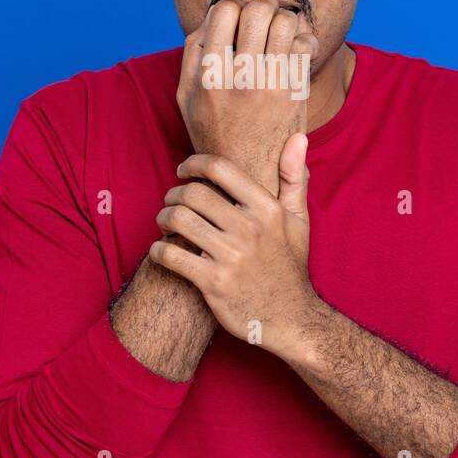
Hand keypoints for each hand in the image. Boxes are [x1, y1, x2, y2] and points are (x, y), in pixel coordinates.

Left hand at [149, 134, 322, 361]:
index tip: (183, 169)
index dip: (193, 163)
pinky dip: (158, 250)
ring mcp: (230, 257)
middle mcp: (249, 229)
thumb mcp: (299, 221)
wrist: (292, 319)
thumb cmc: (290, 266)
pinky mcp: (213, 283)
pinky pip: (171, 256)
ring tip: (165, 223)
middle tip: (171, 202)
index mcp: (268, 209)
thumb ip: (294, 178)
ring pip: (178, 221)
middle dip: (173, 194)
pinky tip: (161, 251)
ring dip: (162, 219)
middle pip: (192, 193)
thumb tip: (298, 138)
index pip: (221, 169)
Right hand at [177, 0, 316, 193]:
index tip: (236, 20)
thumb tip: (209, 20)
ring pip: (285, 21)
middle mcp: (240, 78)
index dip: (232, 8)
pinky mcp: (294, 92)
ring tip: (281, 31)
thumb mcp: (186, 99)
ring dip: (285, 19)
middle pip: (257, 9)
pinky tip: (296, 48)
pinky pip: (305, 45)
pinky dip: (303, 39)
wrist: (249, 175)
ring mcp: (271, 84)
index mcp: (209, 76)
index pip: (223, 11)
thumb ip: (191, 57)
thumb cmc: (215, 133)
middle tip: (263, 18)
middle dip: (261, 6)